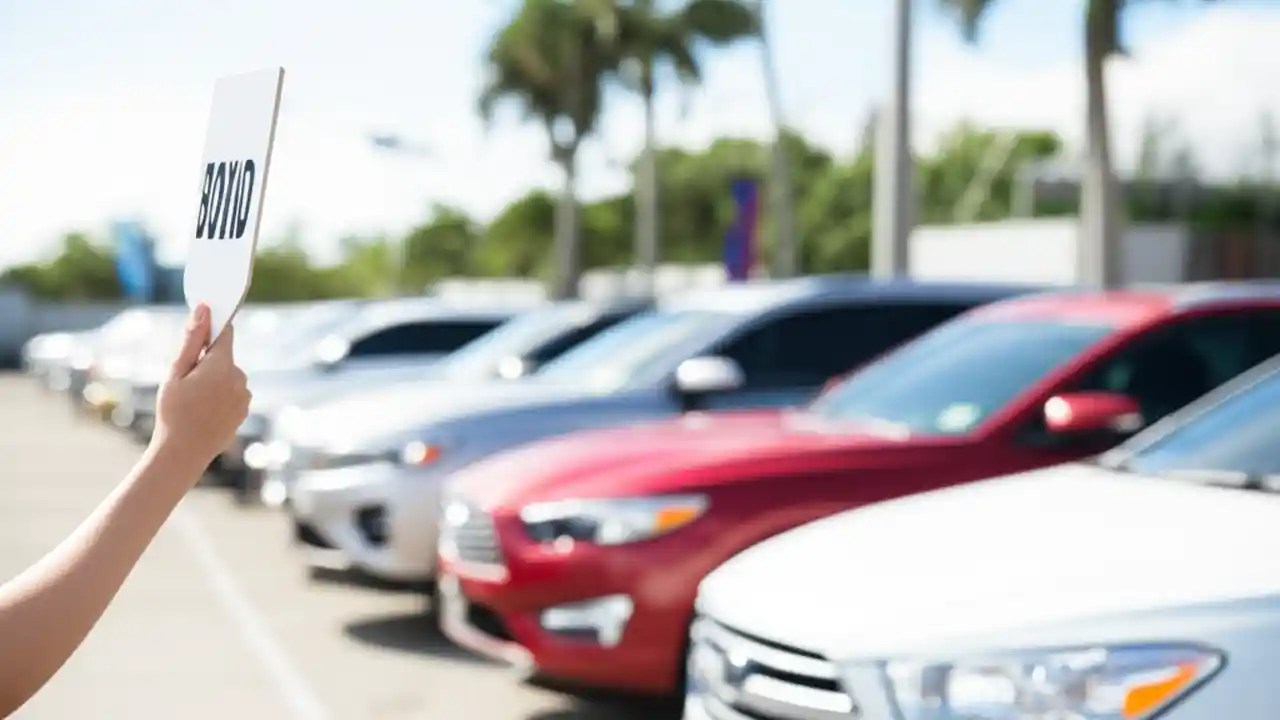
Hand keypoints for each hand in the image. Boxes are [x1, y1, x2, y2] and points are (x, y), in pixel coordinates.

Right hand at [151, 305, 250, 476]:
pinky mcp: (244, 410)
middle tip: (185, 382)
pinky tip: (204, 412)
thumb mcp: (176, 373)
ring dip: (213, 381)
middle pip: (224, 358)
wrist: (182, 453)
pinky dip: (219, 397)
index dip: (213, 328)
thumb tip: (204, 310)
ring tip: (193, 401)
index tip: (203, 327)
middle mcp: (240, 378)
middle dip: (207, 363)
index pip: (225, 334)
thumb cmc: (173, 412)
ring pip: (228, 377)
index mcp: (222, 366)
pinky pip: (232, 394)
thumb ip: (191, 340)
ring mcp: (245, 396)